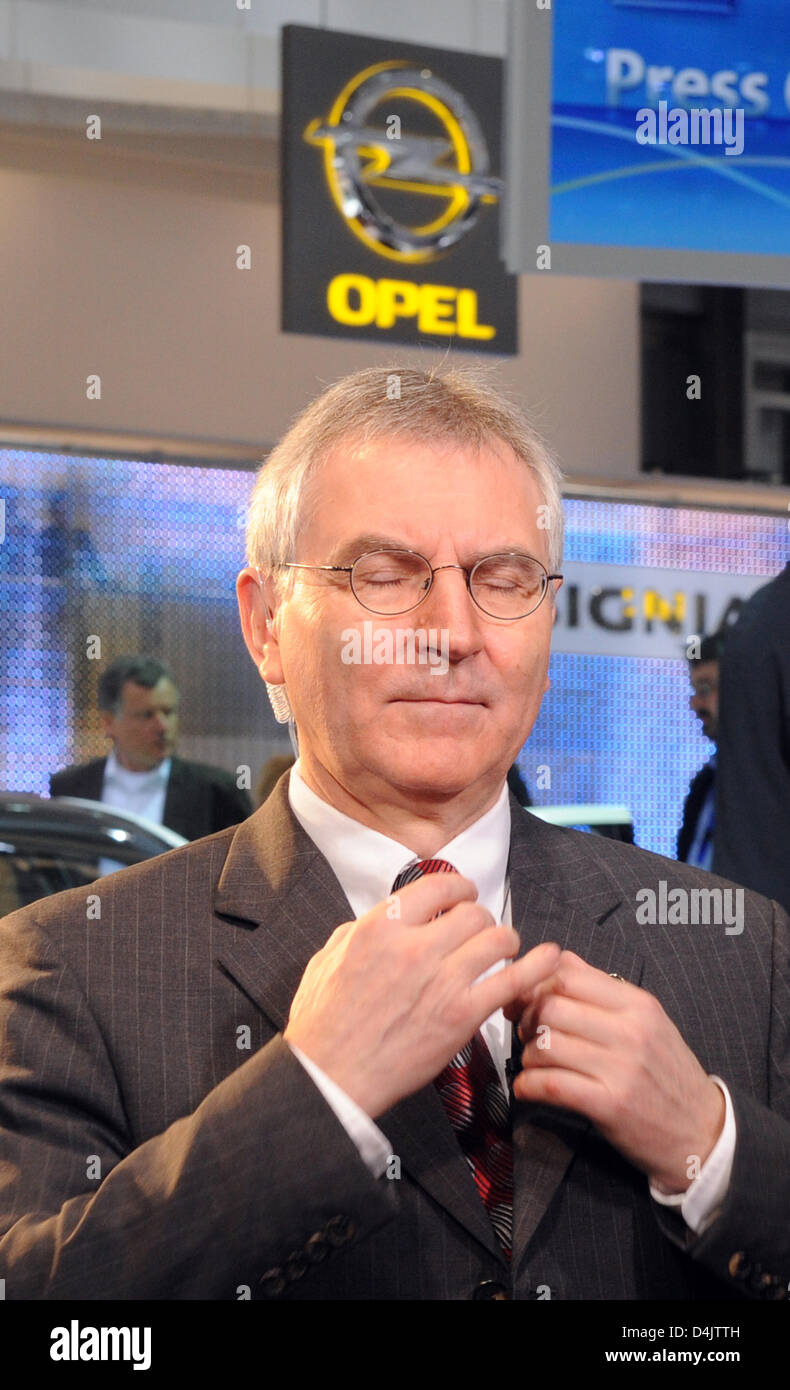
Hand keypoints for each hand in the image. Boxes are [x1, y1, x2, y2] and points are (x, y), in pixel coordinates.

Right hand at [284, 872, 560, 1118]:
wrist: (330, 1077)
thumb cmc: (322, 1023)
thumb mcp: (328, 959)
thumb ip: (359, 931)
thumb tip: (383, 920)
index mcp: (381, 927)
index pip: (438, 886)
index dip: (459, 887)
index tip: (464, 895)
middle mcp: (415, 947)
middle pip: (473, 912)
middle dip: (480, 918)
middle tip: (480, 930)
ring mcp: (443, 981)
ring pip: (497, 938)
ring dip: (504, 940)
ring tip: (502, 949)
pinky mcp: (463, 1016)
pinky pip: (513, 981)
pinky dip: (537, 967)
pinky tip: (550, 958)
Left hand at [505, 950, 724, 1191]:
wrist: (701, 1130)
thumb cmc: (667, 1073)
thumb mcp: (648, 1021)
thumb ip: (603, 990)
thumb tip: (559, 959)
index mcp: (638, 1004)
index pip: (568, 975)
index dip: (537, 985)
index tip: (528, 1000)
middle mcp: (631, 1030)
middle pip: (551, 1007)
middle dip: (527, 1020)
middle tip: (526, 1034)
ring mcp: (622, 1068)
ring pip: (547, 1044)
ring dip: (528, 1055)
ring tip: (533, 1064)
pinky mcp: (611, 1104)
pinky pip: (551, 1084)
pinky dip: (528, 1085)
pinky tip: (527, 1087)